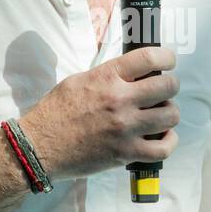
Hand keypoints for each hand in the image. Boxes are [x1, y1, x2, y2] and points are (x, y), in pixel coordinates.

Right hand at [19, 46, 180, 181]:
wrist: (39, 147)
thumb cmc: (55, 112)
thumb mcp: (79, 80)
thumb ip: (108, 74)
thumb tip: (134, 71)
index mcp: (107, 78)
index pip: (150, 58)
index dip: (167, 58)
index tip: (169, 62)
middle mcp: (120, 100)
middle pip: (167, 86)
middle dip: (170, 86)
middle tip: (164, 91)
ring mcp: (125, 128)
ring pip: (170, 116)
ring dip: (169, 113)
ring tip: (160, 114)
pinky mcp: (126, 153)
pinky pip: (163, 147)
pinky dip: (169, 141)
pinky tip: (162, 136)